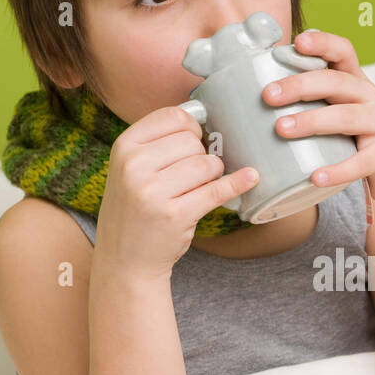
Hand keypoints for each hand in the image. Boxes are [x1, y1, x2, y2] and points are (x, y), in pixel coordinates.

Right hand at [95, 105, 257, 278]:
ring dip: (212, 175)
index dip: (192, 127)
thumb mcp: (131, 168)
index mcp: (124, 147)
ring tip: (196, 189)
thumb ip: (160, 142)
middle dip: (201, 155)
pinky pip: (217, 190)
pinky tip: (250, 179)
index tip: (195, 141)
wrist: (125, 259)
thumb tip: (205, 115)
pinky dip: (237, 184)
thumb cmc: (135, 207)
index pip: (173, 117)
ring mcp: (153, 192)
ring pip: (206, 164)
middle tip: (190, 177)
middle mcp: (134, 166)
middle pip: (192, 141)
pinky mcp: (175, 215)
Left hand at [263, 29, 374, 209]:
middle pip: (336, 83)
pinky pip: (360, 162)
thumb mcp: (344, 109)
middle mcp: (370, 97)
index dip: (323, 43)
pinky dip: (337, 170)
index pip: (343, 52)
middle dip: (300, 85)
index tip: (297, 42)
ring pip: (345, 117)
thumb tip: (264, 94)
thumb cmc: (362, 137)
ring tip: (281, 128)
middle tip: (268, 95)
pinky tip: (315, 176)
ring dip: (311, 121)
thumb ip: (317, 99)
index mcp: (356, 82)